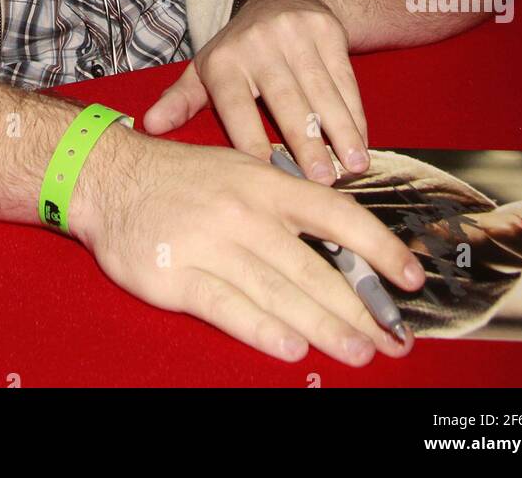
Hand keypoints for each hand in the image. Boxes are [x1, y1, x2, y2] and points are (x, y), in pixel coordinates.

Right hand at [69, 125, 423, 365]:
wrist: (111, 177)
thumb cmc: (183, 178)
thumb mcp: (240, 171)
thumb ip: (285, 205)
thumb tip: (342, 245)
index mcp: (265, 183)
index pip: (337, 215)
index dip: (379, 247)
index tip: (410, 276)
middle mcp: (245, 213)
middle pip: (314, 267)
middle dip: (359, 308)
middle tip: (391, 337)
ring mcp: (211, 244)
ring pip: (280, 293)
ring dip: (325, 327)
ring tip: (359, 351)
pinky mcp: (178, 275)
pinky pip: (229, 308)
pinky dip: (263, 330)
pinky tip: (293, 347)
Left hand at [144, 0, 368, 183]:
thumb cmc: (241, 49)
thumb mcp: (206, 69)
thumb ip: (181, 100)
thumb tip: (150, 126)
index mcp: (224, 60)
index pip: (237, 107)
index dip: (252, 141)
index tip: (267, 177)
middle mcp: (258, 44)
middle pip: (286, 100)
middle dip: (307, 143)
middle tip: (323, 182)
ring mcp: (295, 34)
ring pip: (321, 91)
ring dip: (340, 131)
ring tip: (353, 166)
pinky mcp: (326, 31)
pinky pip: (344, 78)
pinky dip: (355, 112)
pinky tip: (362, 140)